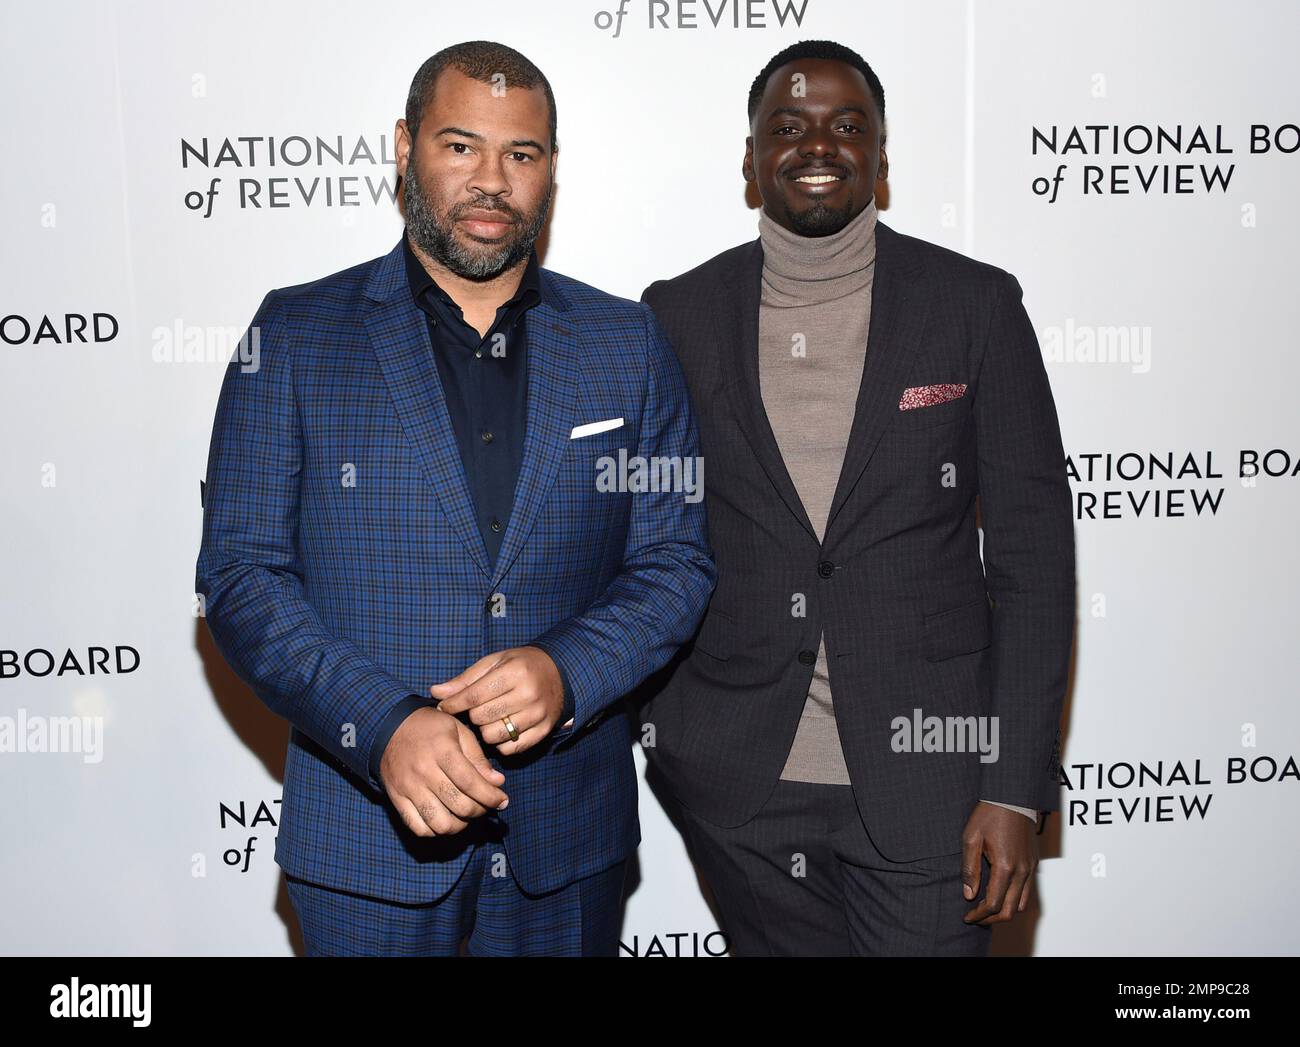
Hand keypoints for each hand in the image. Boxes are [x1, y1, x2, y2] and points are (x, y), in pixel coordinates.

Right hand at [378, 705, 507, 836]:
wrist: (390, 727)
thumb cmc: (431, 728)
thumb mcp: (459, 731)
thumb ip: (478, 758)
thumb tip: (497, 782)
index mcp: (442, 750)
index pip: (471, 783)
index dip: (490, 796)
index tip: (502, 801)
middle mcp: (424, 771)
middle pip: (459, 806)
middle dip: (480, 811)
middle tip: (485, 806)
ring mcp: (408, 788)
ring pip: (439, 823)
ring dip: (460, 825)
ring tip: (466, 814)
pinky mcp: (397, 799)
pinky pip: (419, 828)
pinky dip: (436, 831)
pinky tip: (446, 819)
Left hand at [430, 646, 566, 754]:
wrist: (559, 673)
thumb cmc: (520, 665)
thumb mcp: (493, 663)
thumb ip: (465, 680)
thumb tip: (436, 692)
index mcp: (515, 672)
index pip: (474, 696)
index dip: (453, 704)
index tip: (443, 707)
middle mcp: (528, 694)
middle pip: (481, 717)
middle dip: (473, 715)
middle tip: (477, 708)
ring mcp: (538, 714)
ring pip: (494, 736)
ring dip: (485, 730)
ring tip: (490, 719)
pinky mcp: (544, 731)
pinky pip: (511, 748)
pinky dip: (501, 742)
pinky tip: (503, 728)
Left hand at [960, 801, 1038, 924]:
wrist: (1013, 797)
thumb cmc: (989, 815)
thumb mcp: (971, 838)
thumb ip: (970, 868)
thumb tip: (968, 894)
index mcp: (1005, 866)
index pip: (993, 904)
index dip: (978, 915)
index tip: (966, 917)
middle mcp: (1022, 871)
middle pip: (1009, 910)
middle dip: (990, 919)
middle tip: (974, 918)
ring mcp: (1030, 868)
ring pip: (1020, 904)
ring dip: (1003, 911)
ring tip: (985, 909)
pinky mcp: (1033, 863)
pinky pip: (1027, 892)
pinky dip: (1013, 900)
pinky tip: (999, 894)